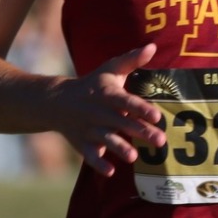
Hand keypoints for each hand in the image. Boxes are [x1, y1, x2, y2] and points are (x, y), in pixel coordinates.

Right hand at [48, 43, 164, 176]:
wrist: (57, 101)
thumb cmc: (93, 85)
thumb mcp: (110, 70)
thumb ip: (131, 60)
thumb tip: (153, 47)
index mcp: (107, 94)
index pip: (126, 101)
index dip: (141, 109)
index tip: (157, 116)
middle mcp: (98, 112)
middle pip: (121, 122)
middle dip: (141, 132)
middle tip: (161, 141)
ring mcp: (89, 129)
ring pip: (106, 139)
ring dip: (119, 148)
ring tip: (134, 157)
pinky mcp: (82, 143)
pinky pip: (89, 155)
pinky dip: (98, 163)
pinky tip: (110, 171)